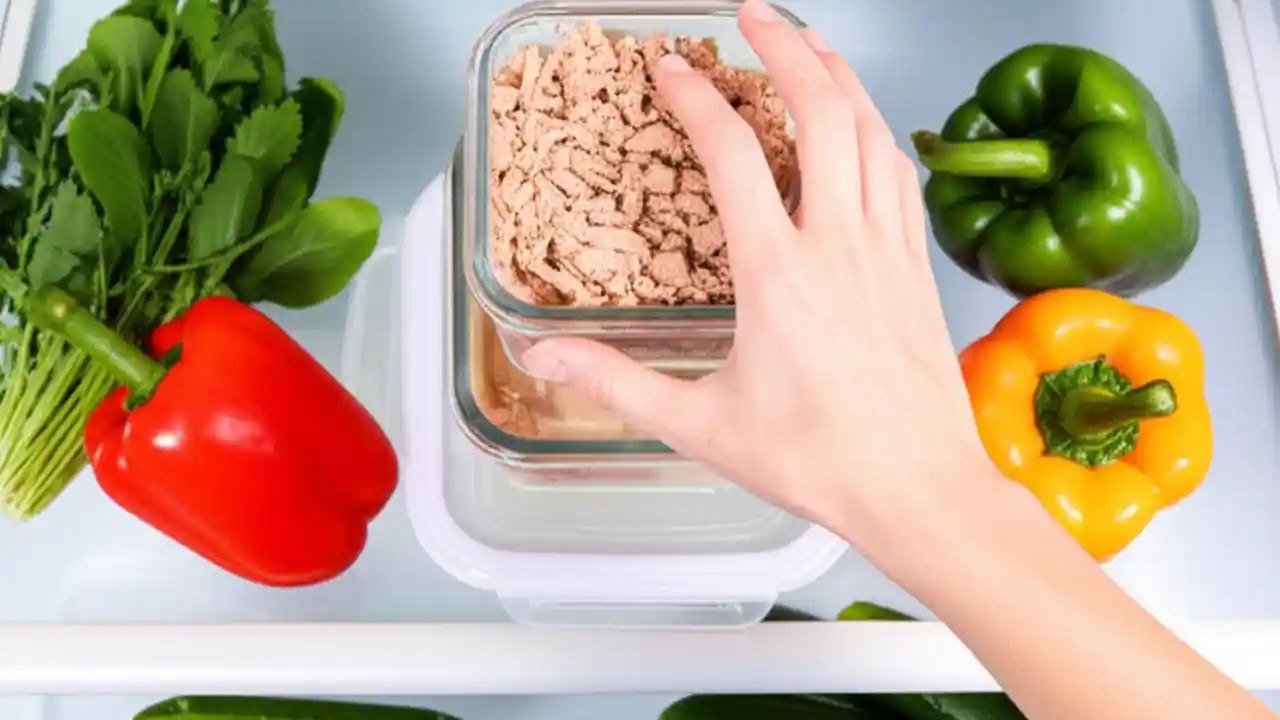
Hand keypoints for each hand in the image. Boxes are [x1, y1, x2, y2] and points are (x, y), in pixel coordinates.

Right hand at [520, 0, 996, 542]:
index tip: (669, 70)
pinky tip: (865, 125)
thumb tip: (544, 359)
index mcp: (778, 274)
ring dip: (838, 76)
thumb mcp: (701, 426)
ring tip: (809, 46)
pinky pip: (900, 172)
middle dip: (785, 47)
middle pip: (819, 111)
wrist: (918, 488)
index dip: (695, 99)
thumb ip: (617, 383)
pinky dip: (878, 129)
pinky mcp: (915, 265)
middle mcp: (837, 244)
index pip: (731, 154)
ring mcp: (886, 248)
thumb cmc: (816, 462)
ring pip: (870, 130)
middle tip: (753, 15)